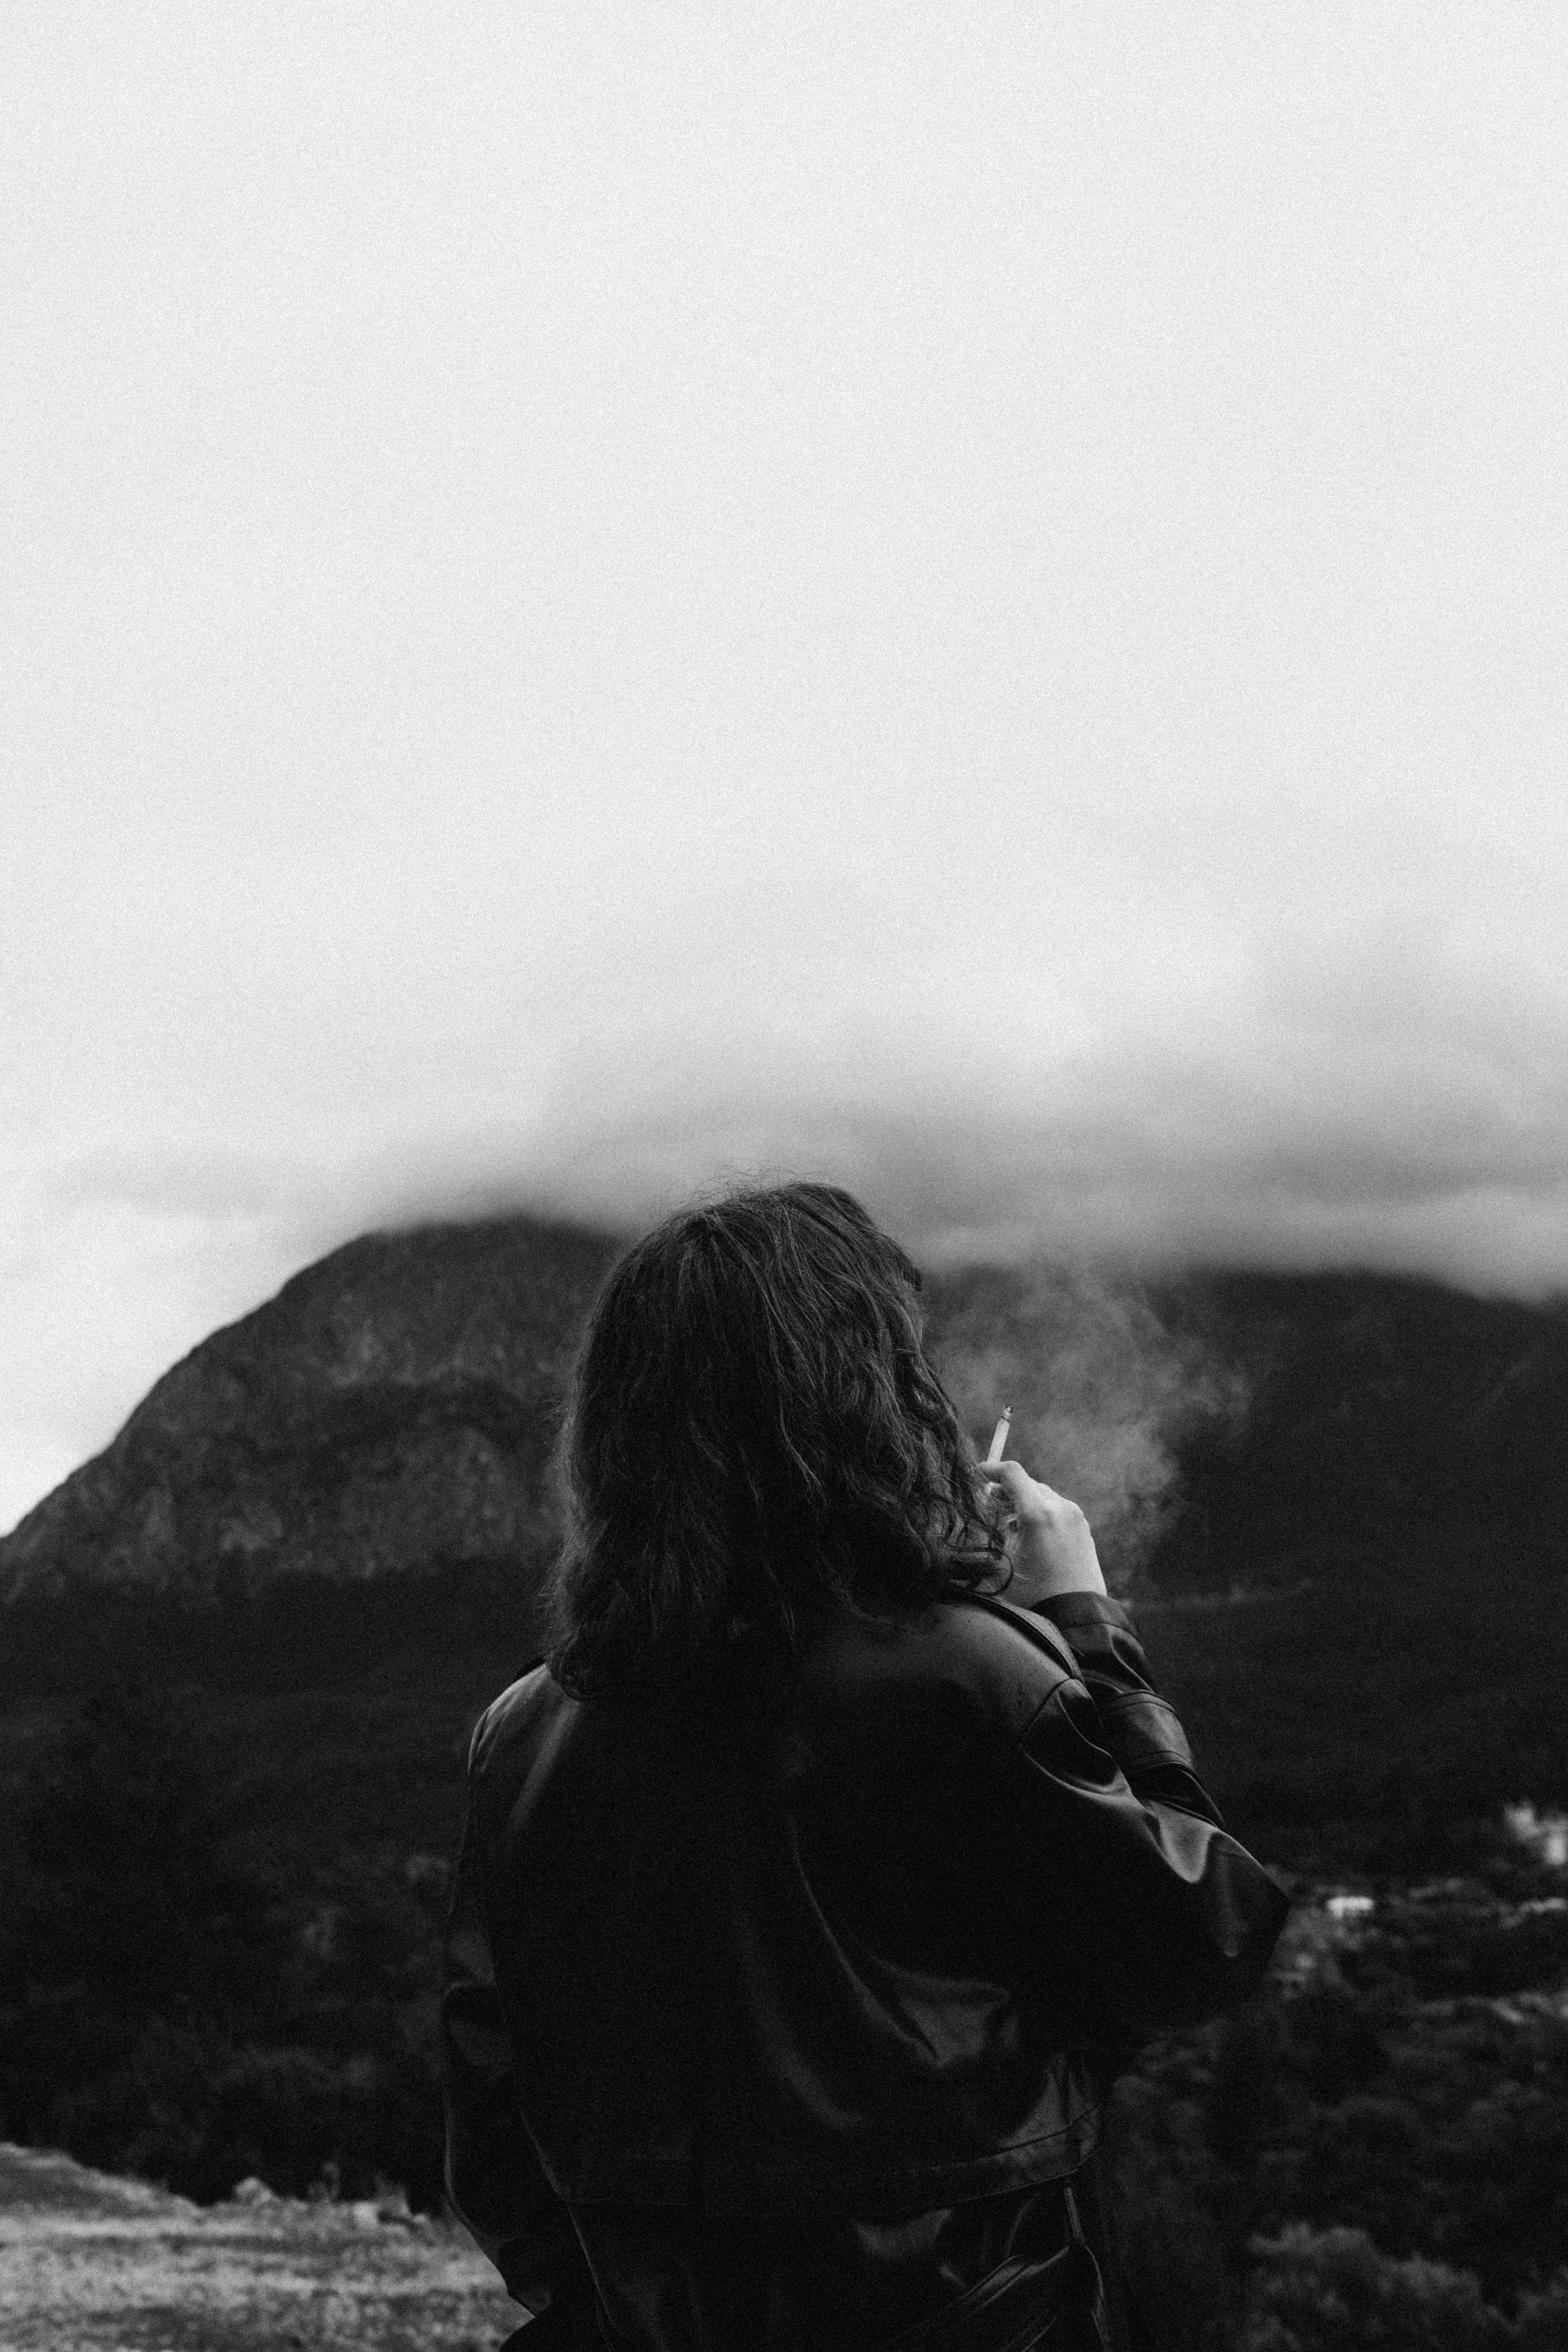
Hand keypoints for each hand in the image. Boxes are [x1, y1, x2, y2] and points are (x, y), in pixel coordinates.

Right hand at [976, 1458, 1106, 1603]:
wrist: (1077, 1615)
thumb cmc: (1035, 1593)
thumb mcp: (1004, 1563)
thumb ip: (994, 1533)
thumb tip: (989, 1515)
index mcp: (1039, 1512)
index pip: (1013, 1473)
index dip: (992, 1469)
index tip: (979, 1473)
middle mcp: (1061, 1508)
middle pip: (1029, 1484)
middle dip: (1007, 1489)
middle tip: (989, 1502)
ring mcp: (1076, 1518)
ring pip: (1044, 1496)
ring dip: (1025, 1502)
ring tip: (1009, 1522)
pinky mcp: (1085, 1530)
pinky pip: (1059, 1510)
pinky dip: (1042, 1513)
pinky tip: (1032, 1533)